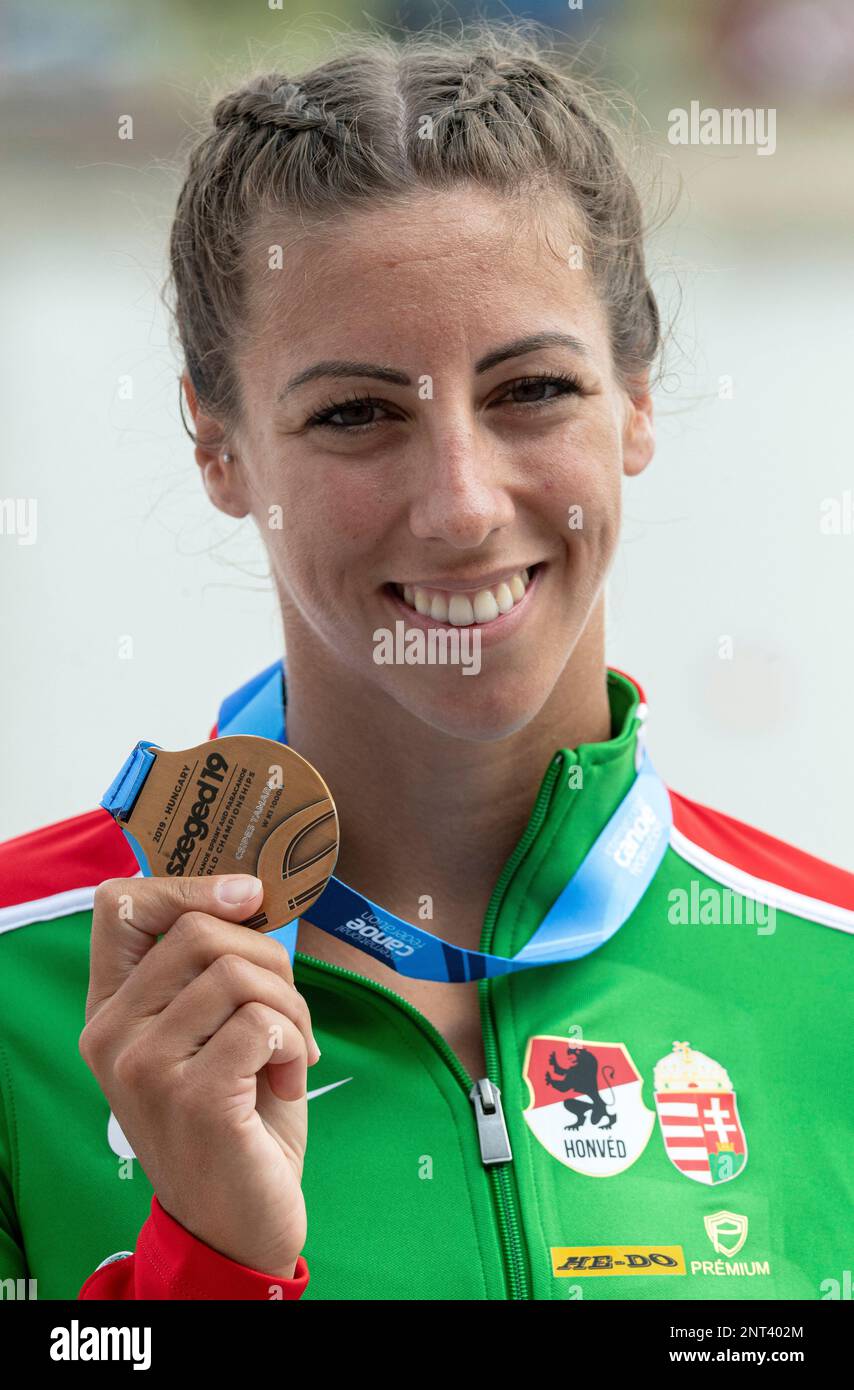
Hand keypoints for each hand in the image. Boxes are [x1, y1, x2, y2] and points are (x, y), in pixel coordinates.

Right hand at [79, 873, 318, 1279]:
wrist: (238, 1221)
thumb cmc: (237, 1116)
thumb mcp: (210, 1033)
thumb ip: (211, 969)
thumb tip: (249, 889)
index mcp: (110, 1010)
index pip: (118, 904)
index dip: (190, 885)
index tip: (248, 898)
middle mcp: (111, 1035)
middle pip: (197, 930)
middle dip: (268, 958)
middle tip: (289, 1009)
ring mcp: (145, 1068)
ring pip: (236, 973)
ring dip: (290, 1004)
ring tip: (292, 1049)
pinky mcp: (192, 1099)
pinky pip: (263, 1022)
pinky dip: (295, 1041)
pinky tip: (288, 1079)